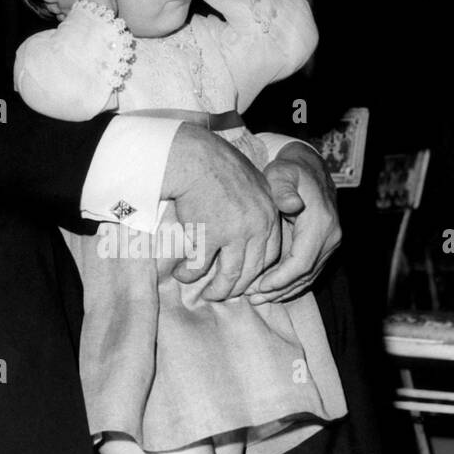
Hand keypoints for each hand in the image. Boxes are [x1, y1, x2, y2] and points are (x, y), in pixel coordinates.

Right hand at [162, 124, 281, 299]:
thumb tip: (253, 233)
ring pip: (229, 275)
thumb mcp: (252, 184)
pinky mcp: (209, 236)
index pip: (270, 255)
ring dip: (217, 290)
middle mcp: (257, 226)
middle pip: (252, 270)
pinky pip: (200, 266)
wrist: (195, 158)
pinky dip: (190, 275)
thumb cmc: (219, 166)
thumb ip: (259, 208)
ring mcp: (234, 233)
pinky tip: (183, 275)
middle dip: (237, 287)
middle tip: (224, 293)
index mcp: (269, 214)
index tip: (244, 278)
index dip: (257, 272)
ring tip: (207, 295)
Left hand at [245, 142, 341, 303]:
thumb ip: (283, 189)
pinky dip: (292, 282)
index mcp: (321, 222)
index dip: (280, 279)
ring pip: (309, 277)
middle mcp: (331, 235)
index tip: (258, 287)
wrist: (309, 168)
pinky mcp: (326, 246)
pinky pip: (310, 271)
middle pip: (305, 275)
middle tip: (252, 297)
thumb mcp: (282, 174)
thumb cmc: (290, 172)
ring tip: (258, 297)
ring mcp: (332, 242)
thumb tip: (291, 205)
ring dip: (284, 290)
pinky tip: (271, 288)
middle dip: (279, 289)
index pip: (301, 262)